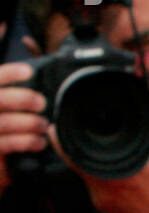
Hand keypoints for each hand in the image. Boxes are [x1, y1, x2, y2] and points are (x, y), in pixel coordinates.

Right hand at [0, 52, 48, 198]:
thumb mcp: (1, 102)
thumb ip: (4, 81)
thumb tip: (3, 29)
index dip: (7, 74)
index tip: (28, 71)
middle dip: (21, 99)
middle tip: (41, 102)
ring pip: (1, 123)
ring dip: (27, 123)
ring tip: (43, 125)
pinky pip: (5, 144)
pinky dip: (24, 142)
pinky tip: (38, 142)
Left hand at [51, 126, 148, 212]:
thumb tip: (143, 114)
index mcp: (112, 167)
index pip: (72, 148)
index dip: (61, 136)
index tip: (57, 128)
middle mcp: (100, 182)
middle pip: (74, 157)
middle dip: (78, 146)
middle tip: (79, 136)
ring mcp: (98, 196)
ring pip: (83, 171)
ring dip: (90, 163)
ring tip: (105, 158)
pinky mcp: (100, 205)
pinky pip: (93, 185)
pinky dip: (100, 177)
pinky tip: (116, 177)